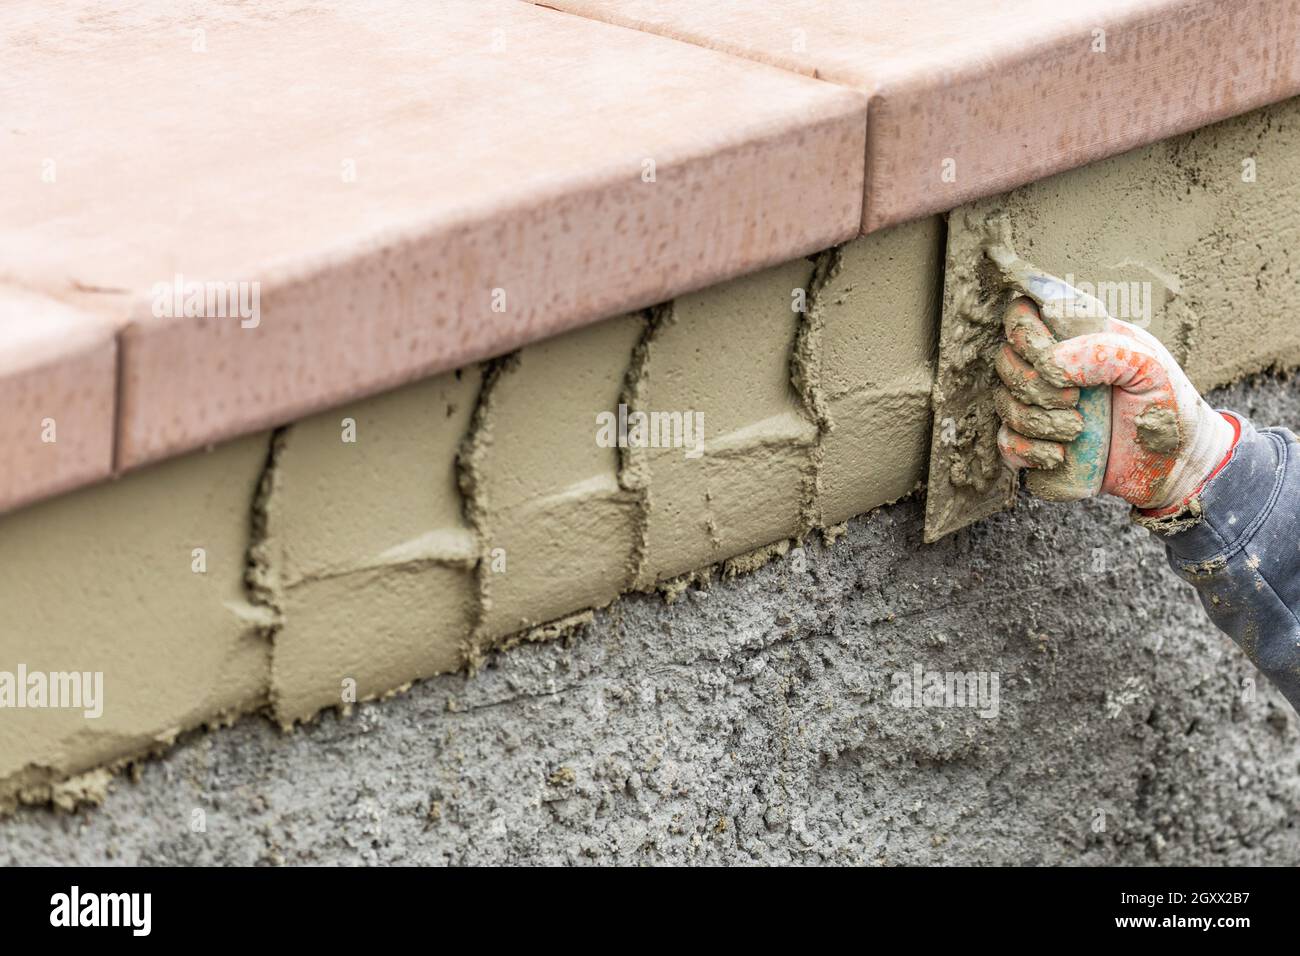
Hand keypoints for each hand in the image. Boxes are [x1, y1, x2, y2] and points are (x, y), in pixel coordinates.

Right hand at [994, 298, 1236, 510]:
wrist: (1176, 464)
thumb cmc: (1168, 405)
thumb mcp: (1149, 366)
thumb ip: (1102, 351)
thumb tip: (1048, 364)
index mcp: (1076, 338)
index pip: (1023, 315)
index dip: (1022, 332)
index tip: (1045, 355)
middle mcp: (1051, 369)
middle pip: (1005, 361)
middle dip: (1031, 385)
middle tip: (1074, 401)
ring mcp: (1041, 407)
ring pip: (1005, 404)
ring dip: (1035, 420)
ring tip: (1077, 430)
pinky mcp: (1037, 444)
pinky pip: (1007, 444)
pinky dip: (1027, 450)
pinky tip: (1059, 455)